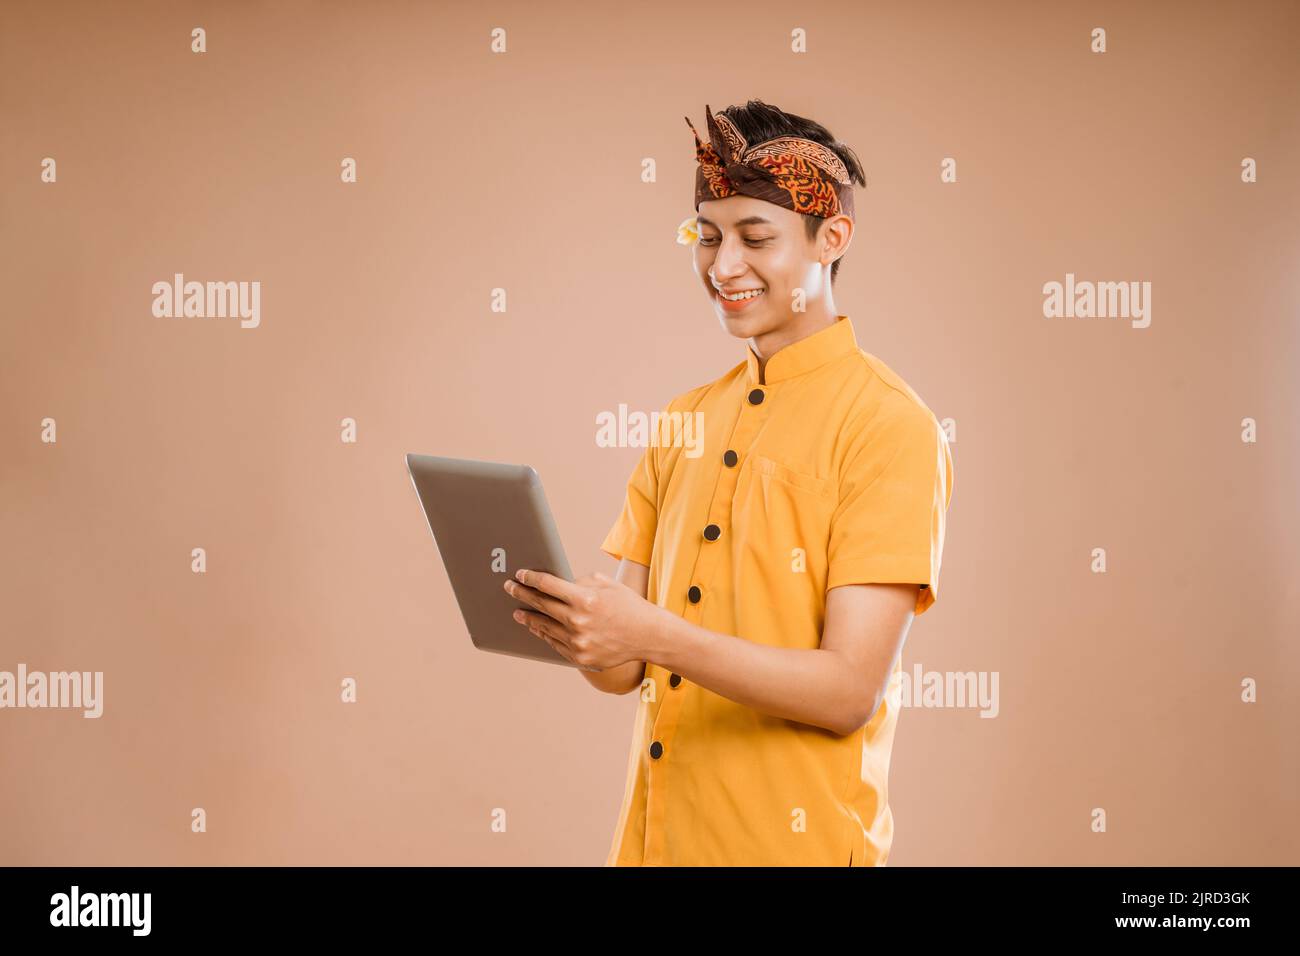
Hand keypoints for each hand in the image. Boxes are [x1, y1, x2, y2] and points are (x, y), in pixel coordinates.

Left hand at [503, 568, 662, 671]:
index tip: (520, 574)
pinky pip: (555, 644)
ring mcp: (578, 642)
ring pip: (544, 627)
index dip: (530, 578)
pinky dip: (544, 634)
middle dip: (522, 594)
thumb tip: (555, 585)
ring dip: (529, 618)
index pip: (548, 585)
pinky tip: (537, 628)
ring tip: (518, 612)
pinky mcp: (580, 657)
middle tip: (510, 588)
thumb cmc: (627, 605)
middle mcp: (578, 621)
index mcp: (584, 599)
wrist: (648, 635)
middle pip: (541, 605)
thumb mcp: (606, 584)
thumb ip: (579, 582)